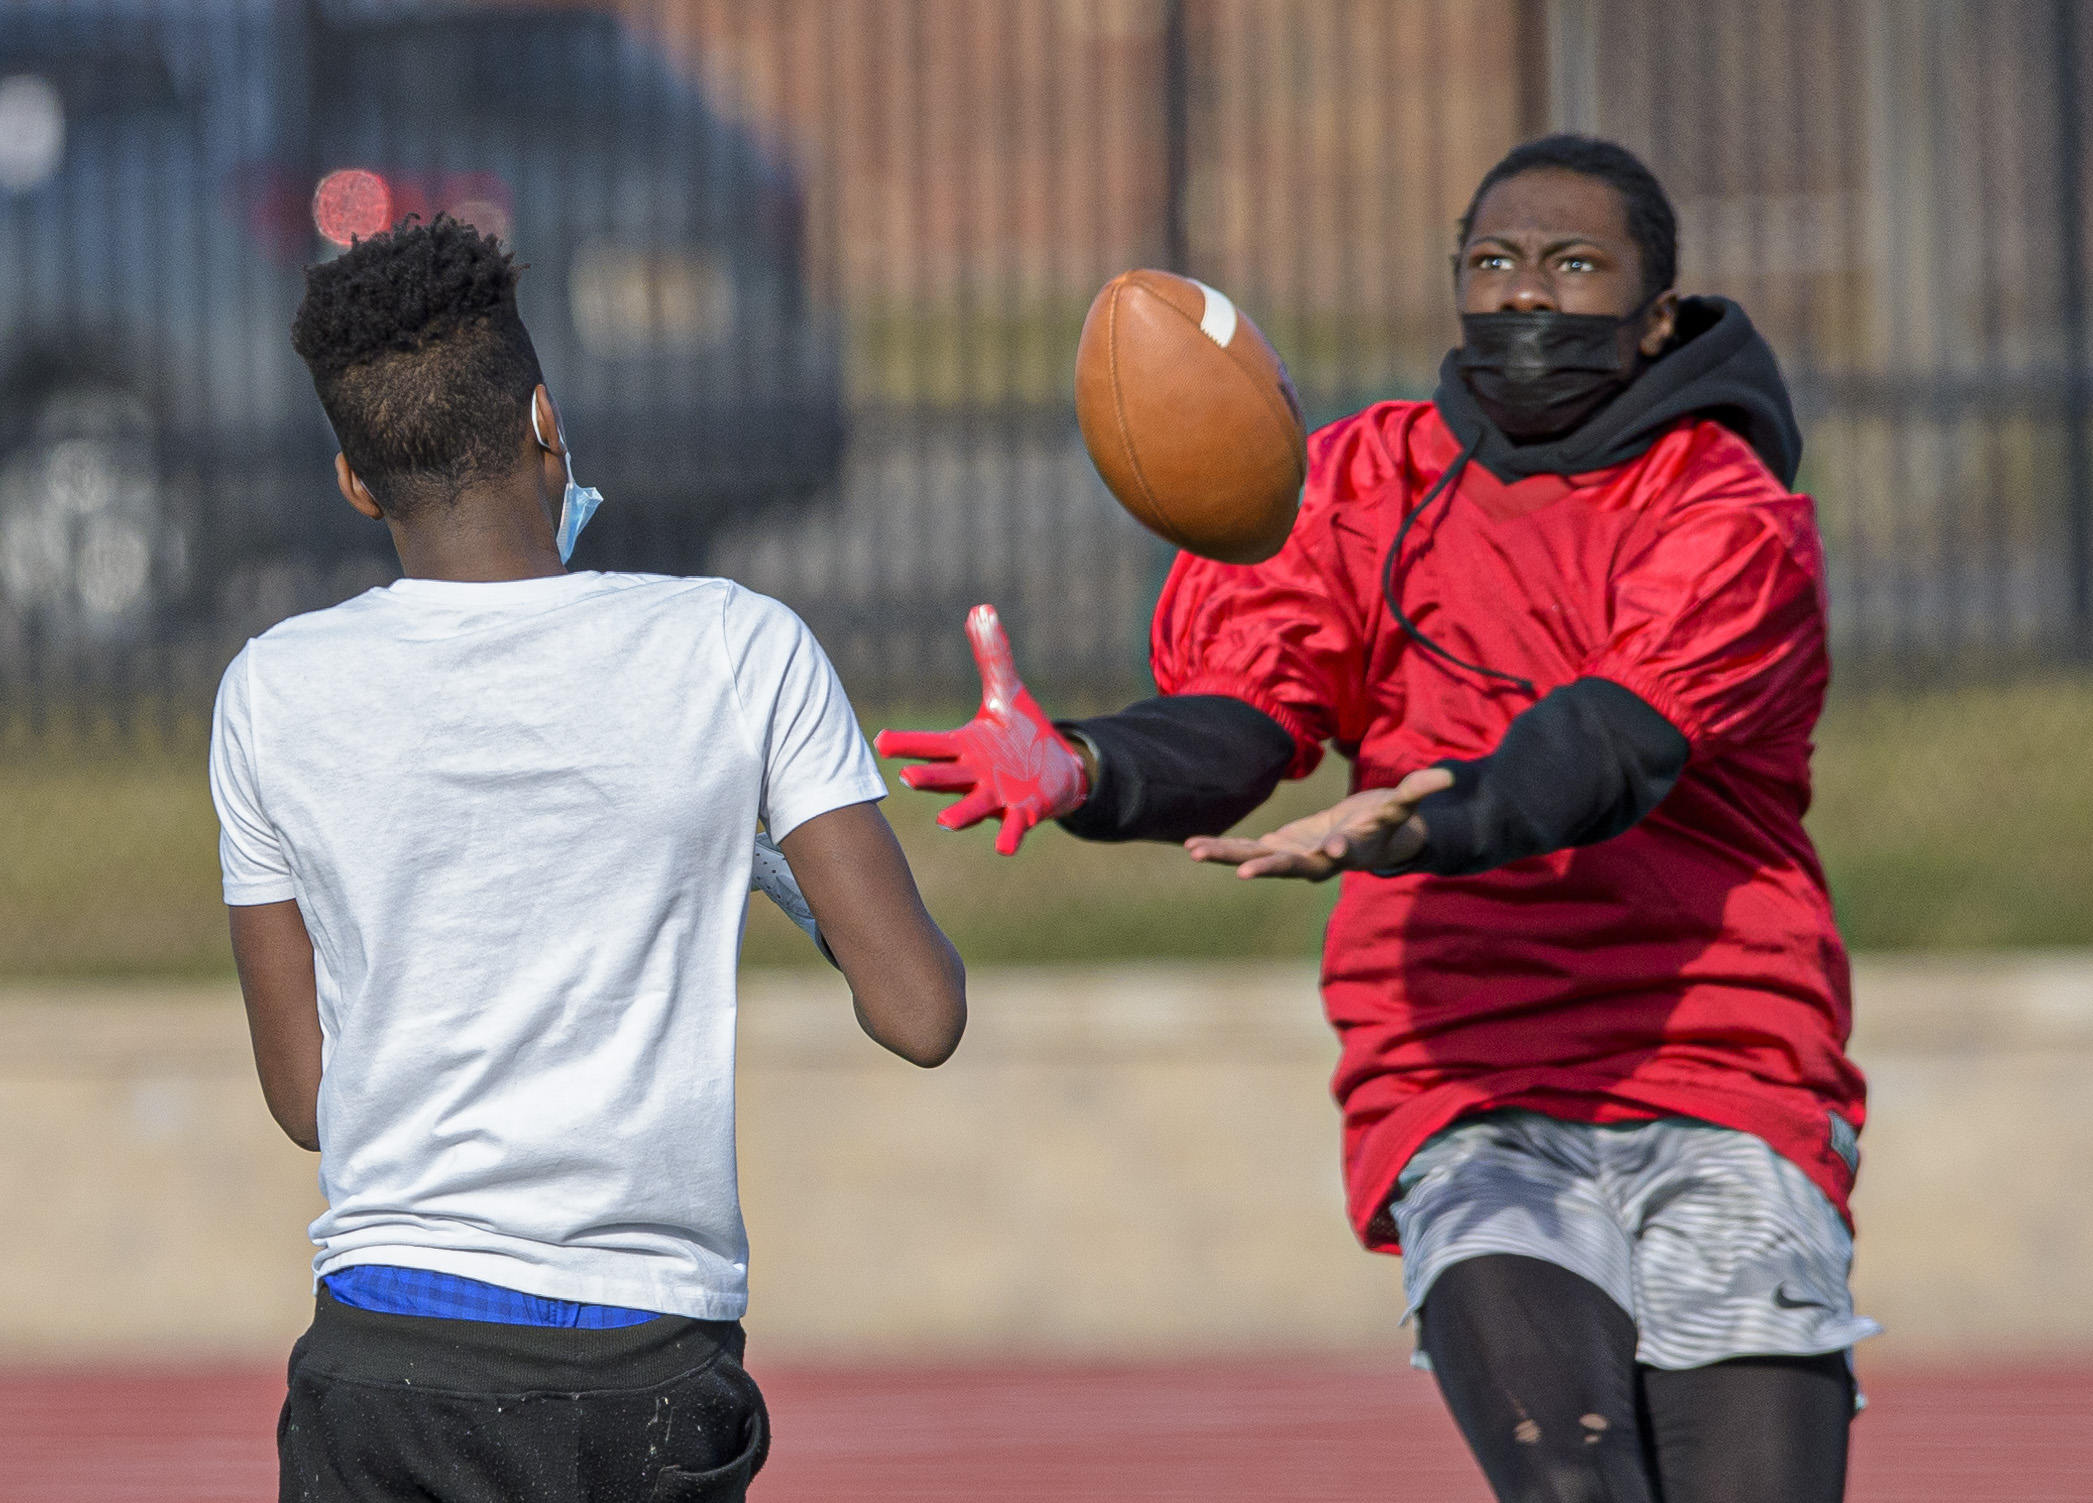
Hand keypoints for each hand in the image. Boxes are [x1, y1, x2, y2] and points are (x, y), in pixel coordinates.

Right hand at [873, 604, 1088, 855]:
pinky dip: (1009, 837)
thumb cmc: (1021, 734)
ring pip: (972, 807)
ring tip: (945, 821)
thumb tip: (980, 608)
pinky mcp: (1024, 812)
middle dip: (927, 778)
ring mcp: (997, 797)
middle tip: (906, 777)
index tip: (880, 740)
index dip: (906, 743)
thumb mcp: (1008, 690)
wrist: (1056, 772)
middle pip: (945, 776)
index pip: (931, 745)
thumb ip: (991, 654)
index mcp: (965, 748)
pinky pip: (1014, 827)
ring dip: (959, 814)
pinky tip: (1005, 848)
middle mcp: (974, 776)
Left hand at [1184, 767, 1454, 879]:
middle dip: (1270, 866)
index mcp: (1349, 851)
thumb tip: (1448, 775)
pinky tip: (1191, 844)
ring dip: (1229, 855)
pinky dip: (1221, 847)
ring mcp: (1293, 859)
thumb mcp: (1400, 805)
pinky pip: (1244, 850)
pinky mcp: (1276, 851)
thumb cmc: (1384, 820)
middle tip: (1246, 872)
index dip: (1339, 849)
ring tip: (1196, 850)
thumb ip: (1418, 791)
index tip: (1332, 849)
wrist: (1365, 840)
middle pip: (1293, 865)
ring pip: (1257, 859)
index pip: (1344, 852)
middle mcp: (1317, 862)